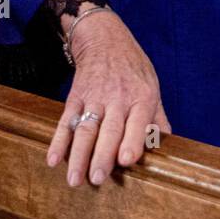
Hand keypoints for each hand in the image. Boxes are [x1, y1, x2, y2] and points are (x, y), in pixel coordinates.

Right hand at [47, 10, 170, 187]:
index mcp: (142, 96)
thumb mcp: (152, 86)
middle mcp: (118, 97)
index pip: (138, 121)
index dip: (132, 141)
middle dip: (102, 155)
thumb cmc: (133, 69)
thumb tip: (167, 143)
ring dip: (78, 155)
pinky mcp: (75, 97)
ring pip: (85, 129)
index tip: (126, 161)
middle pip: (109, 129)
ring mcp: (94, 97)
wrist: (105, 39)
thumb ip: (157, 116)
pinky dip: (58, 141)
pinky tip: (52, 159)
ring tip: (74, 179)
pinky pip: (65, 121)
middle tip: (97, 179)